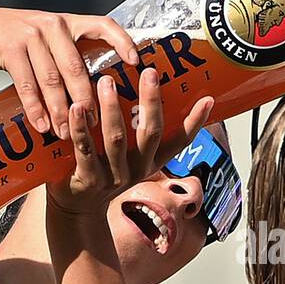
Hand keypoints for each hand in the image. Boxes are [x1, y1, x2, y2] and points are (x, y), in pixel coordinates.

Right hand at [0, 6, 139, 140]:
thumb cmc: (16, 37)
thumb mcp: (46, 37)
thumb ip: (68, 54)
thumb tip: (94, 90)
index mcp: (68, 22)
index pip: (102, 25)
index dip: (122, 41)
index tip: (136, 62)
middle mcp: (53, 25)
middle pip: (76, 67)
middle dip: (86, 99)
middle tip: (95, 124)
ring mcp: (31, 35)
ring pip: (52, 80)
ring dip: (60, 110)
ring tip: (66, 133)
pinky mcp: (10, 48)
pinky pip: (27, 84)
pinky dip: (35, 108)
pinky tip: (41, 125)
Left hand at [45, 67, 212, 216]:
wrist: (79, 210)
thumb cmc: (104, 172)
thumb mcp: (129, 157)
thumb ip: (136, 132)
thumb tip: (144, 92)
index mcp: (152, 161)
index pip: (180, 141)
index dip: (195, 122)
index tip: (207, 99)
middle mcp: (138, 168)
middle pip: (151, 133)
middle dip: (151, 102)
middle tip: (149, 73)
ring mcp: (114, 176)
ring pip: (116, 138)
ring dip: (112, 108)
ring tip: (107, 81)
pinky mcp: (88, 179)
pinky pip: (84, 149)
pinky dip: (80, 127)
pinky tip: (76, 107)